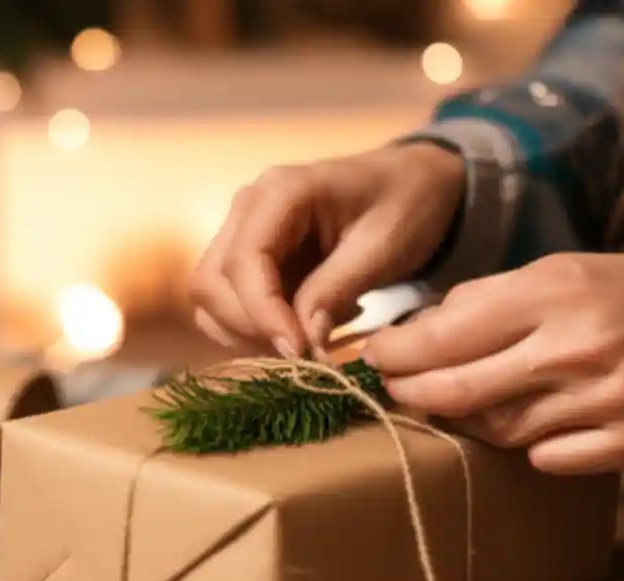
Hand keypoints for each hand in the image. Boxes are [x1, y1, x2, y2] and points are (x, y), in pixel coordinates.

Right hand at [189, 143, 464, 356]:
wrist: (412, 184)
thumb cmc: (406, 203)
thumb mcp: (383, 246)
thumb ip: (335, 289)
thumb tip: (301, 343)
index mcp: (281, 191)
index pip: (243, 261)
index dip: (262, 313)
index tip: (298, 352)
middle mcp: (247, 208)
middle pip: (211, 283)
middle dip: (250, 328)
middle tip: (304, 353)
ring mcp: (241, 232)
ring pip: (211, 299)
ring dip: (248, 334)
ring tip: (311, 336)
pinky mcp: (248, 259)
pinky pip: (228, 305)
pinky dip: (256, 330)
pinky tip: (305, 324)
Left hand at [365, 252, 623, 474]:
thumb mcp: (561, 272)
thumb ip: (487, 302)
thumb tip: (414, 334)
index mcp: (554, 293)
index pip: (443, 337)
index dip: (394, 354)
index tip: (374, 356)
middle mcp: (578, 347)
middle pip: (457, 393)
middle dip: (409, 394)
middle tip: (392, 389)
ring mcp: (611, 400)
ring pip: (498, 431)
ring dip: (465, 420)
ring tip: (455, 402)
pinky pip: (549, 459)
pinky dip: (526, 446)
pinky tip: (525, 423)